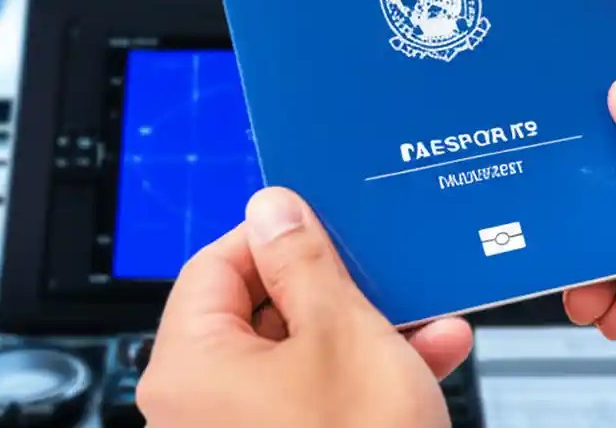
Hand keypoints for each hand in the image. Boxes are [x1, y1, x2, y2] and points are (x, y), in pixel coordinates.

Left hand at [137, 186, 472, 426]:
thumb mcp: (341, 334)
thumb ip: (304, 260)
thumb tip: (273, 209)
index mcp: (189, 367)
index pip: (214, 265)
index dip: (273, 234)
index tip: (321, 219)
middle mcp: (199, 406)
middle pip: (259, 311)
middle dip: (335, 285)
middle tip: (379, 266)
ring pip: (298, 356)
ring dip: (363, 329)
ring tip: (422, 313)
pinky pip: (313, 398)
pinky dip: (362, 374)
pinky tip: (426, 356)